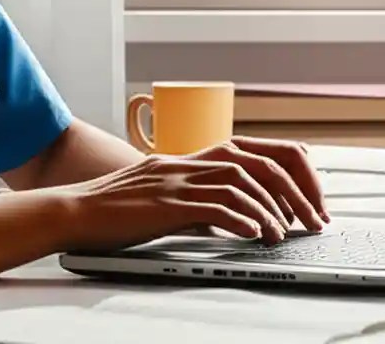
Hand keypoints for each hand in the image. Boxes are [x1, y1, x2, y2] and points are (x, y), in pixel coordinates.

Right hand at [53, 136, 329, 253]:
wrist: (73, 211)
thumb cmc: (115, 209)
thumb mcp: (164, 198)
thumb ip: (197, 200)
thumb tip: (231, 217)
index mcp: (189, 158)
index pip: (251, 148)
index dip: (287, 167)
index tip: (308, 195)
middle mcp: (187, 162)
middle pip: (256, 162)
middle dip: (293, 190)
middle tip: (311, 219)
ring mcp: (176, 180)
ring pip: (239, 183)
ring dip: (269, 210)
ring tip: (283, 234)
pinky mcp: (164, 204)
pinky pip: (212, 206)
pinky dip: (240, 219)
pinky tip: (254, 235)